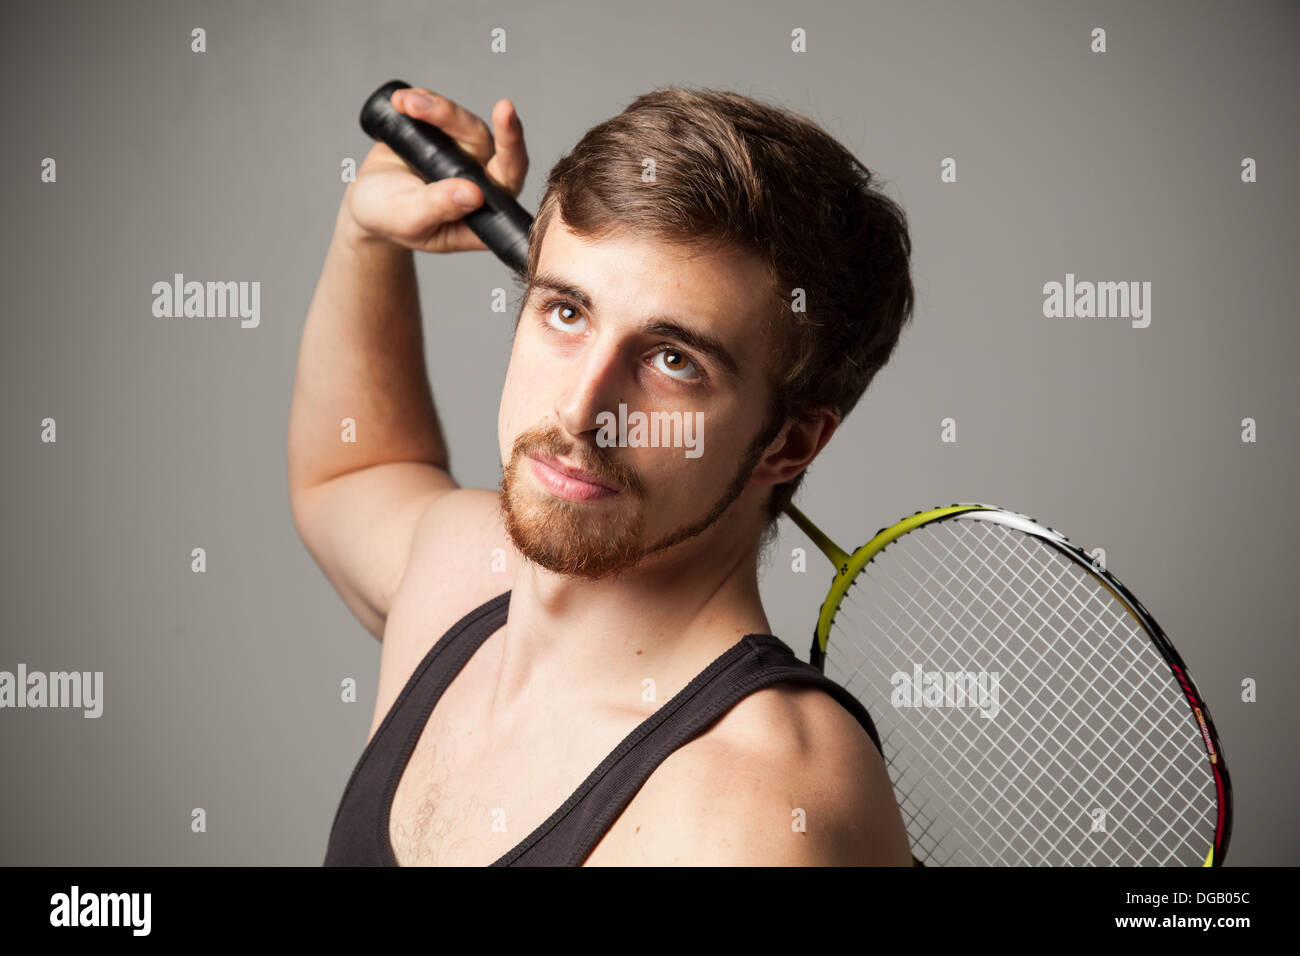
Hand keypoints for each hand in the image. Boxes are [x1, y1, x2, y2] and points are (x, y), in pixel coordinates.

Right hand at [342, 88, 528, 253]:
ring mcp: (466, 156)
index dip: (513, 153)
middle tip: (501, 106)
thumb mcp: (411, 220)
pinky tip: (402, 102)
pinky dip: (425, 101)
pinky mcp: (447, 135)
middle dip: (490, 123)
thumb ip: (440, 208)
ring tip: (405, 104)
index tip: (510, 125)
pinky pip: (444, 112)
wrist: (366, 202)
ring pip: (466, 124)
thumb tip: (474, 195)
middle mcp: (483, 182)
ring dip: (439, 109)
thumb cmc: (390, 219)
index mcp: (484, 212)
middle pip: (492, 146)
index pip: (510, 180)